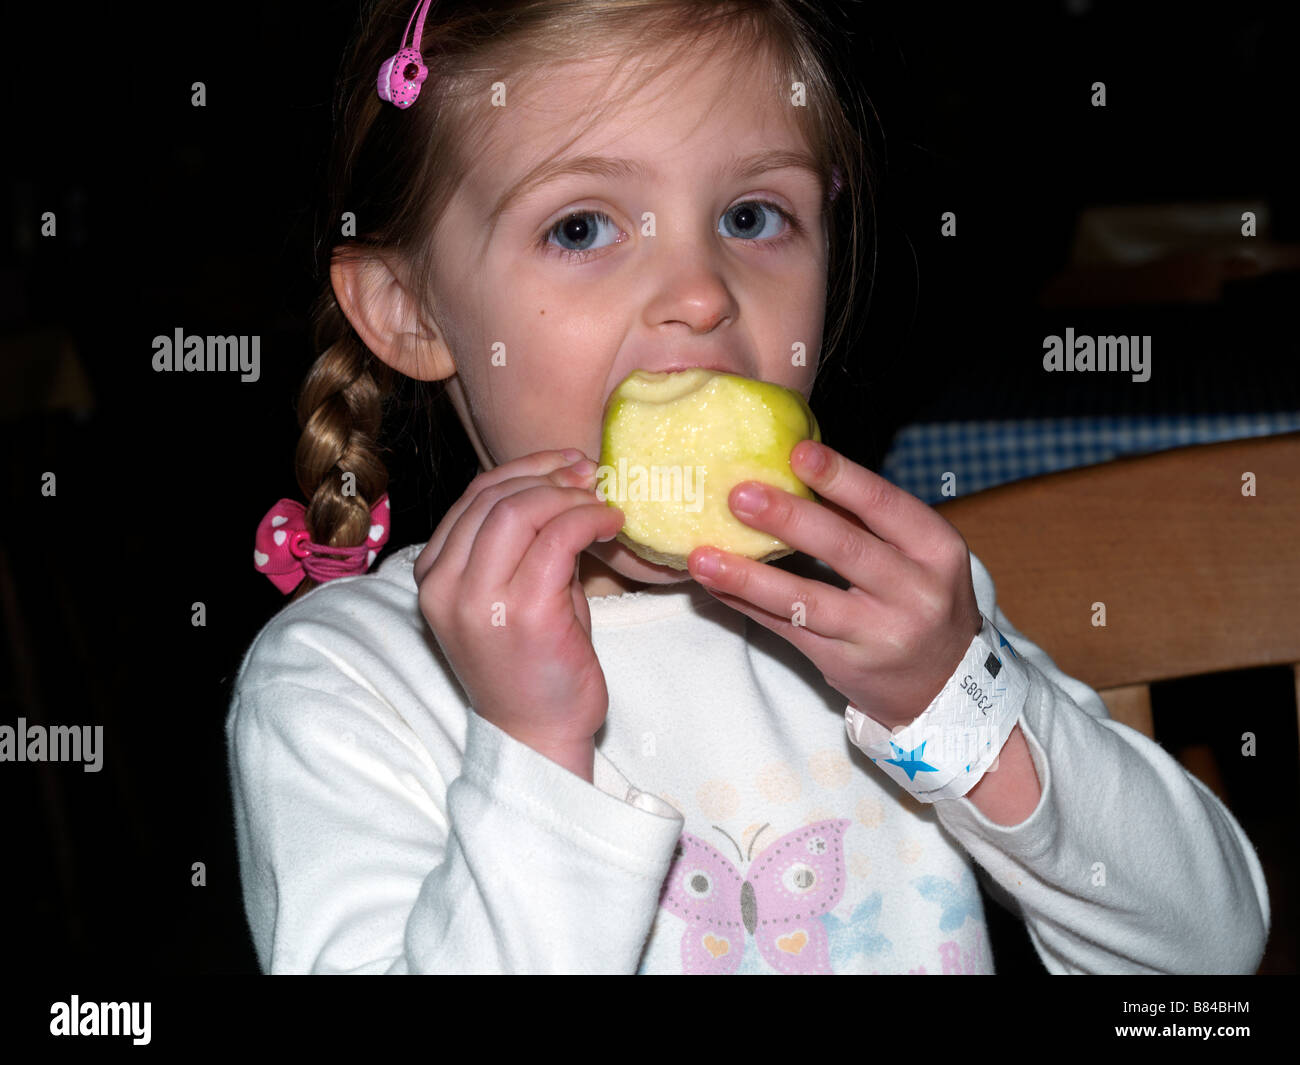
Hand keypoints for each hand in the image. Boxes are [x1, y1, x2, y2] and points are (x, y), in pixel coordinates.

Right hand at [413, 449, 624, 778]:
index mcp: (434, 578)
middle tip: (592, 478)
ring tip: (603, 504)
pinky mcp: (524, 613)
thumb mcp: (510, 595)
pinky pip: (558, 539)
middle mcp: (446, 586)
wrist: (537, 738)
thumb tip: (562, 485)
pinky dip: (590, 520)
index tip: (567, 465)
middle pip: (495, 497)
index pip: (473, 498)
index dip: (525, 469)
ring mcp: (480, 600)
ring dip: (571, 497)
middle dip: (550, 476)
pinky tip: (612, 525)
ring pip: (522, 510)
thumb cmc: (532, 667)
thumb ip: (519, 544)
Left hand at [686, 440, 982, 731]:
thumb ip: (865, 518)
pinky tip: (715, 584)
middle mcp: (913, 593)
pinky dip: (745, 604)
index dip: (841, 478)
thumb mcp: (917, 554)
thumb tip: (797, 469)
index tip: (798, 453)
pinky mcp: (842, 663)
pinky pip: (785, 629)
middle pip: (844, 549)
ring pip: (805, 600)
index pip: (885, 505)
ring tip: (703, 556)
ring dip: (748, 575)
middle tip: (739, 496)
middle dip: (787, 518)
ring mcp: (877, 634)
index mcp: (936, 550)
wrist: (941, 684)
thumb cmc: (921, 599)